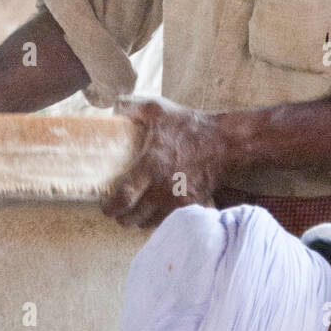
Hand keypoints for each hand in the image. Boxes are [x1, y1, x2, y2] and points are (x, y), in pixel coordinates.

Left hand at [103, 96, 226, 228]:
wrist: (225, 141)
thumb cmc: (190, 125)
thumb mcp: (158, 109)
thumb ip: (131, 107)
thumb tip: (111, 108)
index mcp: (151, 166)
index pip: (124, 198)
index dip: (110, 207)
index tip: (104, 205)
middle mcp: (163, 188)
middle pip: (133, 217)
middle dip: (121, 216)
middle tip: (116, 210)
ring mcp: (178, 200)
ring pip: (149, 223)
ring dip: (138, 220)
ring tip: (133, 211)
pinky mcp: (191, 205)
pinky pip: (167, 221)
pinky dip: (156, 220)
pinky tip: (153, 211)